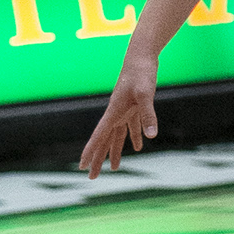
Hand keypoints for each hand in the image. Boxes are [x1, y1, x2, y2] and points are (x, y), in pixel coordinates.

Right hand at [79, 53, 160, 177]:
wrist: (142, 55)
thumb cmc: (141, 72)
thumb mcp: (146, 93)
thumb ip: (148, 115)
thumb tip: (152, 137)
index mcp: (114, 111)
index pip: (99, 136)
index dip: (90, 151)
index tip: (82, 166)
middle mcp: (116, 113)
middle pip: (105, 140)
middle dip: (98, 159)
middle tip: (91, 178)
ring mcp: (124, 109)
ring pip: (117, 136)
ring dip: (115, 152)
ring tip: (114, 169)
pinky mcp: (135, 105)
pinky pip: (132, 126)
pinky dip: (134, 136)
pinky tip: (138, 147)